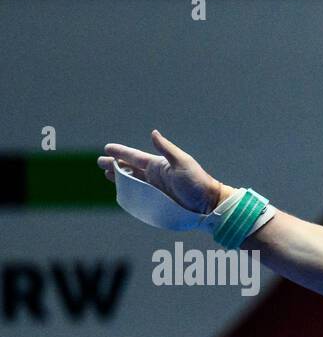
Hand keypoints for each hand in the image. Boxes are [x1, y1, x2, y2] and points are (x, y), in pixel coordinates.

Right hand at [97, 130, 224, 212]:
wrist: (208, 203)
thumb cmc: (197, 181)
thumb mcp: (182, 162)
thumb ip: (166, 149)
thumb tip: (153, 133)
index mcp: (157, 165)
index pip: (133, 157)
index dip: (120, 152)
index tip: (107, 147)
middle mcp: (153, 176)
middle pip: (129, 169)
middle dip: (114, 165)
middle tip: (100, 162)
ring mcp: (154, 190)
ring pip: (132, 182)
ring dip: (119, 178)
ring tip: (107, 175)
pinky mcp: (156, 203)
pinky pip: (137, 197)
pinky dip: (128, 194)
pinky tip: (121, 193)